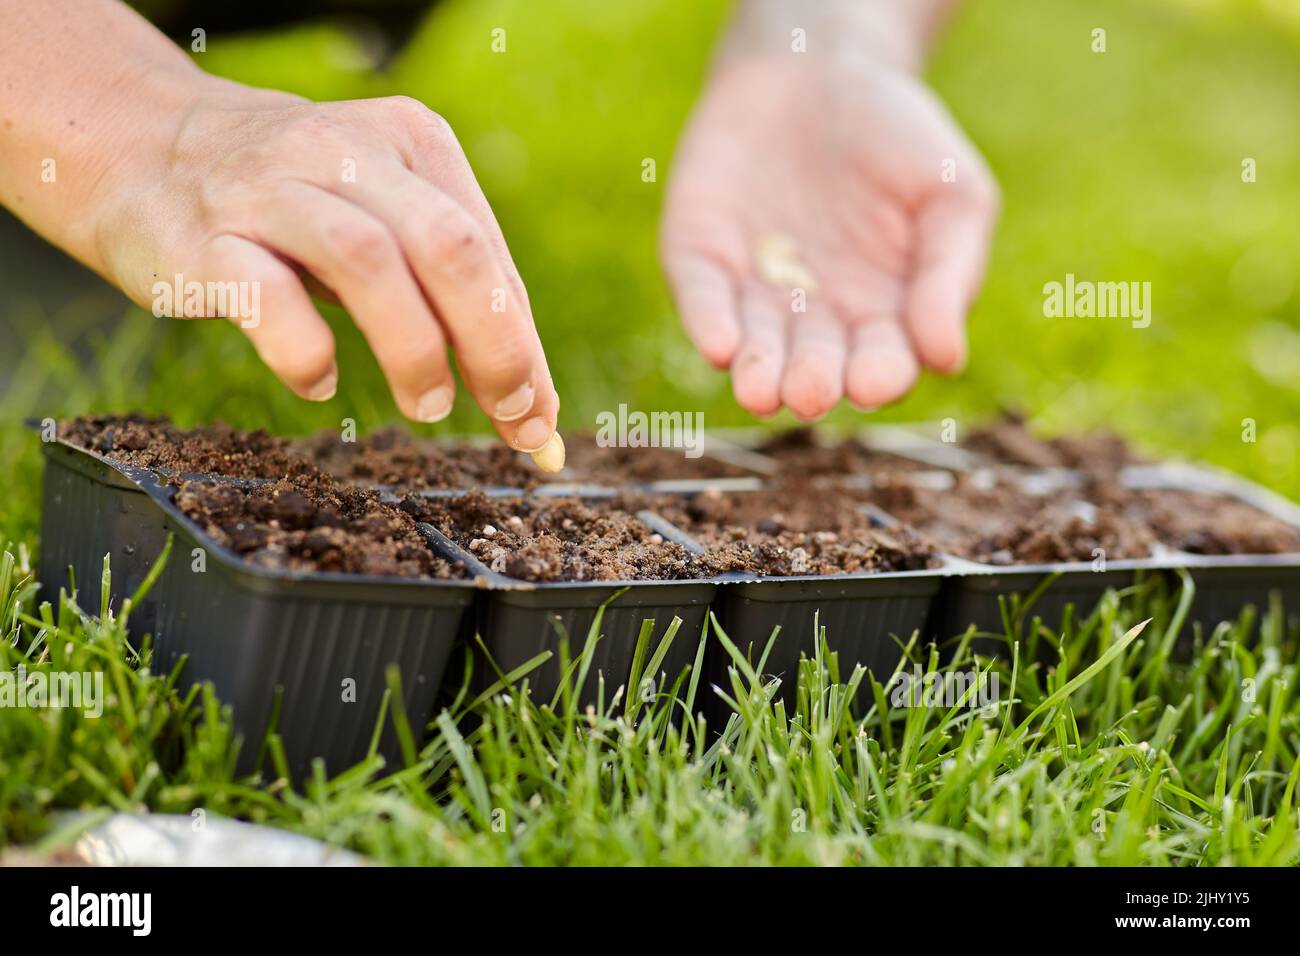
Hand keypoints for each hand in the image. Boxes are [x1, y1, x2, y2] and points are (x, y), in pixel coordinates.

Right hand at [94, 86, 559, 453]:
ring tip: (428, 405)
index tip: (536, 420)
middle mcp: (344, 150)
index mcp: (410, 142)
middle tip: (506, 413)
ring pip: (368, 262)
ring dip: (414, 348)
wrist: (143, 149)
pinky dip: (306, 351)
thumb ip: (452, 295)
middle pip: (447, 246)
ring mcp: (270, 189)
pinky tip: (319, 381)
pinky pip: (266, 296)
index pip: (487, 251)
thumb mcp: (383, 217)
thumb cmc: (296, 206)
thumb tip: (529, 407)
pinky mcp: (204, 238)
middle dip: (494, 342)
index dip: (523, 343)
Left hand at [661, 55, 997, 418]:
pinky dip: (709, 322)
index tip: (873, 381)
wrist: (819, 63)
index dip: (877, 375)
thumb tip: (947, 359)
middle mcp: (814, 318)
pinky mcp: (701, 258)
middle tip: (811, 390)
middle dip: (812, 381)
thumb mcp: (951, 192)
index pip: (881, 361)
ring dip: (757, 372)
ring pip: (754, 348)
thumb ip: (950, 271)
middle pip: (814, 365)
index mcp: (881, 313)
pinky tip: (719, 345)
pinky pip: (702, 298)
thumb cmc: (899, 136)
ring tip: (762, 390)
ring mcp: (754, 291)